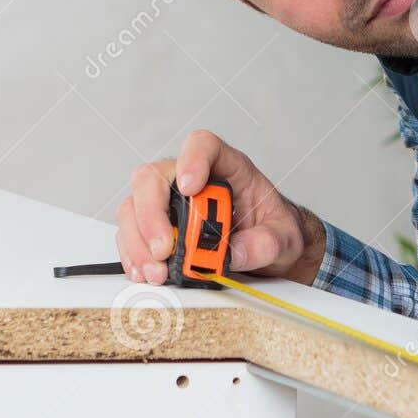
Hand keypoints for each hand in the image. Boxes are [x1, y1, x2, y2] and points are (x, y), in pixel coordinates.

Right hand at [115, 129, 326, 286]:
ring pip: (134, 207)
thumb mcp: (285, 238)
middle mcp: (192, 180)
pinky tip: (145, 271)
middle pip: (154, 178)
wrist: (271, 251)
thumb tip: (234, 252)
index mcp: (228, 169)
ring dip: (139, 241)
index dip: (192, 160)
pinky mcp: (157, 228)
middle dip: (152, 215)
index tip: (189, 187)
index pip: (203, 146)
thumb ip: (265, 243)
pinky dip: (133, 255)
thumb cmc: (274, 231)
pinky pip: (131, 234)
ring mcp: (170, 203)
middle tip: (164, 249)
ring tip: (157, 270)